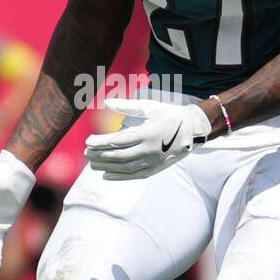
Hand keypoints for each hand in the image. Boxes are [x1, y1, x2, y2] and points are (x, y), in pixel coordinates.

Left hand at [85, 98, 210, 179]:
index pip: (118, 140)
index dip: (101, 142)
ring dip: (106, 167)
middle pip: (118, 156)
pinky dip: (119, 177)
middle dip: (100, 155)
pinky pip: (134, 175)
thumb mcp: (150, 107)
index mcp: (147, 133)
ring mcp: (153, 161)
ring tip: (93, 164)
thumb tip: (106, 102)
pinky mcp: (156, 169)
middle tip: (86, 154)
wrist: (193, 129)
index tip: (87, 142)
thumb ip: (127, 106)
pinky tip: (106, 176)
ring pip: (125, 167)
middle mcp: (149, 150)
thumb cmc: (170, 115)